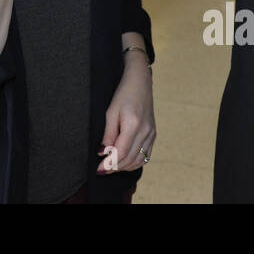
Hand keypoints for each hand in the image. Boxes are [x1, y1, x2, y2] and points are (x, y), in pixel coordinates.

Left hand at [97, 56, 154, 172]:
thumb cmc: (124, 95)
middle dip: (115, 167)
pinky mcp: (153, 135)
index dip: (109, 163)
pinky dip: (134, 162)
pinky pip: (146, 155)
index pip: (121, 152)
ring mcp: (151, 134)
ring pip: (139, 160)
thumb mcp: (111, 112)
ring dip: (124, 167)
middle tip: (102, 170)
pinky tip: (124, 162)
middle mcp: (145, 131)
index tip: (99, 169)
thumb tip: (103, 152)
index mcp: (133, 125)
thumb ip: (108, 134)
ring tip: (111, 166)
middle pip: (130, 159)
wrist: (140, 83)